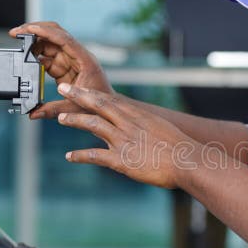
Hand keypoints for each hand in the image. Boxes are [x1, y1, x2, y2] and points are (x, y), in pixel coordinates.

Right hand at [9, 21, 113, 119]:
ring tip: (17, 45)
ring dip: (33, 43)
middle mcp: (78, 57)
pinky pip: (48, 57)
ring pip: (50, 44)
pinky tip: (25, 59)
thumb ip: (53, 110)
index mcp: (85, 61)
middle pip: (55, 35)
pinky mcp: (65, 68)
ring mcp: (71, 61)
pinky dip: (35, 57)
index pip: (64, 39)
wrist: (107, 110)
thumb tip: (32, 113)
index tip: (28, 29)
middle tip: (16, 33)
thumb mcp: (75, 108)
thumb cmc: (100, 106)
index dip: (45, 32)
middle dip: (35, 31)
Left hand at [55, 83, 194, 188]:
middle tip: (62, 88)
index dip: (93, 93)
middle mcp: (128, 124)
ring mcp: (123, 140)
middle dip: (78, 95)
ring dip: (75, 120)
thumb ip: (148, 128)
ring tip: (61, 118)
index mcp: (139, 116)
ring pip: (93, 124)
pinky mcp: (121, 159)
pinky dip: (79, 155)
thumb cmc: (180, 148)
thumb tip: (144, 131)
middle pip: (99, 104)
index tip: (80, 86)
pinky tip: (69, 157)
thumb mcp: (163, 130)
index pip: (111, 100)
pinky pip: (94, 155)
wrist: (187, 160)